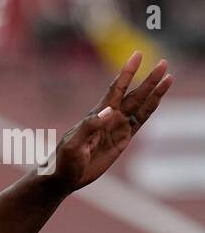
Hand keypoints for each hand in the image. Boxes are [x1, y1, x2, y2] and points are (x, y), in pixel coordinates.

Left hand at [47, 51, 172, 193]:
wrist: (63, 177)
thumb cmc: (63, 161)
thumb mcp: (73, 145)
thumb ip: (89, 127)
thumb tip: (110, 111)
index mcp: (97, 115)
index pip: (116, 89)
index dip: (127, 72)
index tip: (137, 55)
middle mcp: (110, 117)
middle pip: (134, 94)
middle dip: (149, 79)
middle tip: (164, 63)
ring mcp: (117, 127)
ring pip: (140, 105)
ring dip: (154, 92)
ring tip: (169, 77)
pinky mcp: (122, 139)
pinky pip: (140, 122)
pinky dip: (150, 110)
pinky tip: (158, 99)